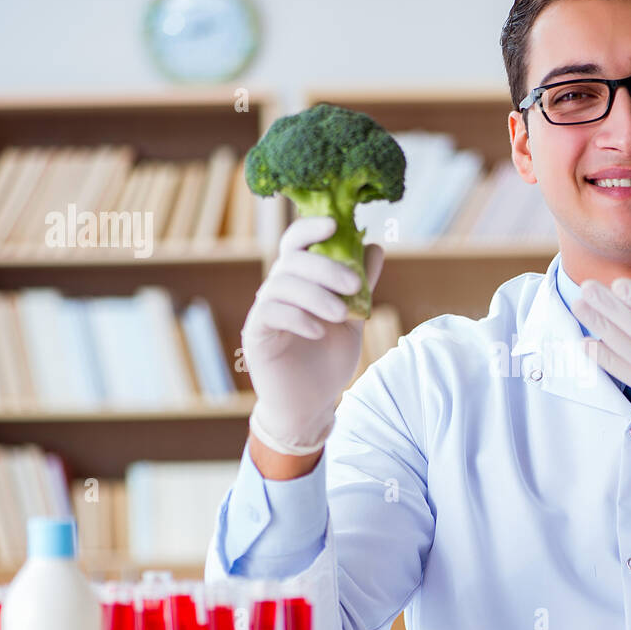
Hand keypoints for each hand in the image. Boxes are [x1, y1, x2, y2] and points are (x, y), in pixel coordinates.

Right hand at [241, 217, 383, 455]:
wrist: (311, 404)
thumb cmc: (328, 360)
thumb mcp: (354, 319)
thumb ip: (362, 285)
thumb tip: (374, 246)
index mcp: (300, 281)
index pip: (297, 243)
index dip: (311, 228)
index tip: (334, 226)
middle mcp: (278, 290)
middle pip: (292, 260)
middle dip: (325, 267)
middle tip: (353, 285)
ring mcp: (264, 311)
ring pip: (281, 284)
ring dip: (315, 295)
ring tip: (342, 315)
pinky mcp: (255, 334)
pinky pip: (271, 313)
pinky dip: (298, 317)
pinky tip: (319, 331)